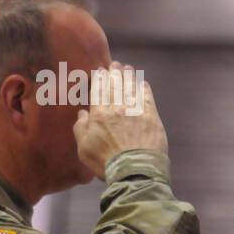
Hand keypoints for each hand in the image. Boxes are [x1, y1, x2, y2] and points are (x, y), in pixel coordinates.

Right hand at [74, 61, 168, 179]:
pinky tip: (143, 84)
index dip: (100, 78)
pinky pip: (147, 97)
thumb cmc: (105, 161)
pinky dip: (144, 89)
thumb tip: (82, 113)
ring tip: (127, 68)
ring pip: (132, 88)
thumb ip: (81, 128)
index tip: (100, 70)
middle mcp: (118, 108)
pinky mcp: (151, 117)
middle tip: (115, 64)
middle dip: (114, 72)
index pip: (99, 90)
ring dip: (129, 76)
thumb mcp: (84, 148)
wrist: (134, 170)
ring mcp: (136, 111)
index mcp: (99, 114)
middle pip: (116, 85)